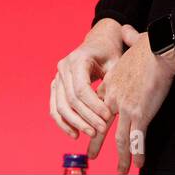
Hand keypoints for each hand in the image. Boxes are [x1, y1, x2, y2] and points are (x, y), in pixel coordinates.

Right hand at [49, 18, 128, 140]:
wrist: (99, 40)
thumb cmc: (110, 52)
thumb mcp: (116, 61)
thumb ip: (114, 81)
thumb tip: (119, 105)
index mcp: (78, 59)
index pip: (81, 89)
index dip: (94, 106)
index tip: (108, 117)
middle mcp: (63, 67)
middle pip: (71, 99)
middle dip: (86, 117)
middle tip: (100, 130)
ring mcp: (57, 76)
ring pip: (60, 106)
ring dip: (75, 123)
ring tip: (90, 134)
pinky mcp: (56, 85)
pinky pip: (55, 107)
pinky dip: (63, 122)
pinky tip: (74, 134)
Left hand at [90, 26, 174, 173]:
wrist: (157, 49)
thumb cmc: (149, 44)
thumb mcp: (131, 42)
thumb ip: (129, 39)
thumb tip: (130, 31)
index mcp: (110, 83)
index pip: (98, 106)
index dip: (94, 119)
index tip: (91, 128)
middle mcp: (113, 98)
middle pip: (102, 126)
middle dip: (97, 142)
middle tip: (91, 154)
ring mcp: (125, 107)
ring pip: (119, 138)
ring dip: (121, 157)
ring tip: (121, 170)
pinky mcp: (140, 114)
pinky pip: (136, 139)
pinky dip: (137, 153)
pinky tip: (139, 164)